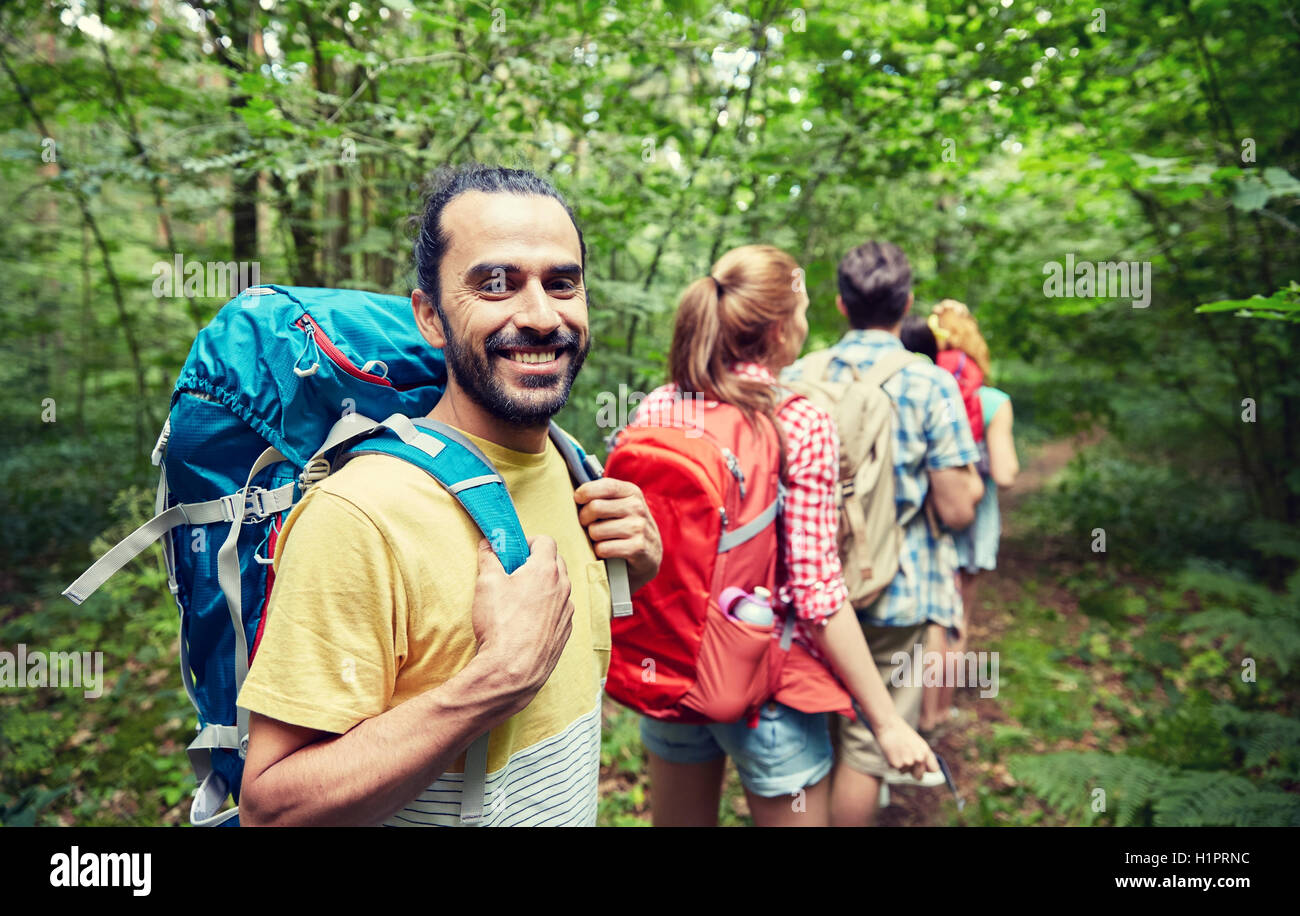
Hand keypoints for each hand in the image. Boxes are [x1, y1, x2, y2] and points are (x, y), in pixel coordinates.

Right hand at [470, 535, 573, 712]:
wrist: (513, 669)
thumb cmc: (501, 625)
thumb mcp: (487, 583)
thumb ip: (489, 558)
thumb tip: (487, 544)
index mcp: (546, 570)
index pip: (545, 541)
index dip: (527, 541)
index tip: (513, 550)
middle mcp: (562, 587)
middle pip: (555, 562)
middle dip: (536, 561)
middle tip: (513, 571)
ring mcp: (566, 610)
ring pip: (558, 586)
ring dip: (542, 585)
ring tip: (518, 597)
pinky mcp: (564, 630)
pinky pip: (559, 609)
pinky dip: (546, 607)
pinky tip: (526, 619)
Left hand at [574, 478, 661, 593]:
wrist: (650, 553)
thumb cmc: (625, 525)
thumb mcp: (620, 504)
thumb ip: (602, 496)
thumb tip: (574, 492)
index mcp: (631, 492)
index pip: (605, 486)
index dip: (585, 492)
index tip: (578, 500)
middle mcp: (637, 507)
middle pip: (595, 507)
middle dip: (584, 518)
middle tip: (586, 524)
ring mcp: (638, 527)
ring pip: (596, 530)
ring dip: (592, 537)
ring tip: (600, 538)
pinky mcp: (637, 548)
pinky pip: (603, 548)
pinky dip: (600, 551)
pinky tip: (607, 550)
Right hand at [874, 714, 939, 780]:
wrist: (888, 725)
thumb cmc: (901, 732)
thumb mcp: (917, 742)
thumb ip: (922, 755)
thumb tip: (924, 770)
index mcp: (926, 752)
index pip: (934, 769)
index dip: (928, 770)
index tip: (923, 769)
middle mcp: (919, 759)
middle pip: (919, 776)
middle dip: (913, 772)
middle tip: (905, 762)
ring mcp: (908, 763)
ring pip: (904, 772)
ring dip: (900, 765)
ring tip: (896, 751)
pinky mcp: (896, 764)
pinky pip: (895, 769)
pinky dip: (892, 763)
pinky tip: (890, 752)